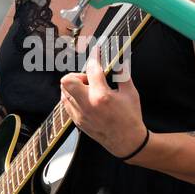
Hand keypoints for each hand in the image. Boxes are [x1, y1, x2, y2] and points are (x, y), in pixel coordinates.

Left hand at [59, 44, 146, 158]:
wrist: (126, 142)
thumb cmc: (130, 118)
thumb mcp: (131, 93)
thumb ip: (122, 74)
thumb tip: (119, 59)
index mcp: (102, 96)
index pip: (93, 69)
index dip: (95, 57)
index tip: (96, 52)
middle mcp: (88, 105)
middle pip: (67, 80)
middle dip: (77, 74)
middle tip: (89, 78)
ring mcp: (80, 114)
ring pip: (63, 91)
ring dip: (74, 86)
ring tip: (88, 89)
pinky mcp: (77, 121)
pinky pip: (66, 103)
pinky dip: (72, 96)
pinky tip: (85, 97)